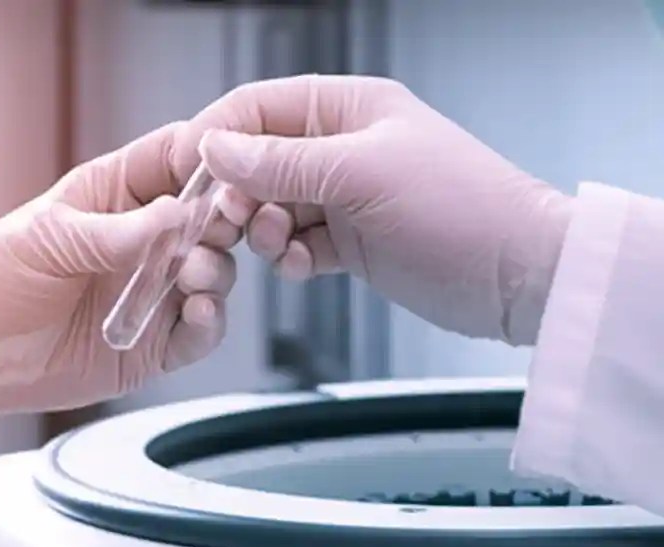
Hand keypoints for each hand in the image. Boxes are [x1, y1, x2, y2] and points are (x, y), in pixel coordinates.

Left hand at [0, 124, 240, 428]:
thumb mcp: (49, 239)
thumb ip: (116, 230)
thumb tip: (177, 213)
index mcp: (114, 194)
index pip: (177, 159)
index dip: (210, 160)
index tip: (230, 171)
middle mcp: (140, 240)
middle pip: (208, 217)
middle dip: (224, 219)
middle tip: (220, 227)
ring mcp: (149, 291)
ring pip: (214, 272)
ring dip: (217, 270)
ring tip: (194, 275)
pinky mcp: (152, 343)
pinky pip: (200, 331)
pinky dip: (210, 321)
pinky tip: (198, 311)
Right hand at [196, 74, 573, 344]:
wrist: (519, 278)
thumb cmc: (460, 210)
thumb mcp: (359, 175)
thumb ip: (280, 163)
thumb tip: (214, 148)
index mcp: (347, 107)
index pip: (257, 106)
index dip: (217, 134)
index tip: (187, 172)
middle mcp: (342, 146)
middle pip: (256, 161)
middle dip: (237, 193)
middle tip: (232, 221)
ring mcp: (346, 196)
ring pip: (271, 207)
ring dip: (264, 230)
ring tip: (283, 245)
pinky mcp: (352, 242)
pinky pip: (296, 245)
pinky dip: (290, 258)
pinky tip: (305, 266)